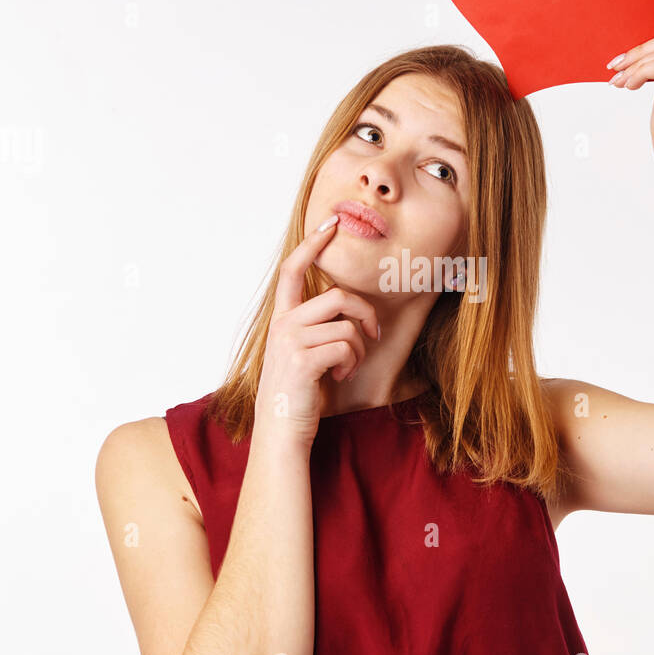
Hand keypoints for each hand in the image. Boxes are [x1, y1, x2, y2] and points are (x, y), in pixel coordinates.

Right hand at [253, 218, 379, 449]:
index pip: (293, 269)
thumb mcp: (301, 354)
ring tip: (345, 369)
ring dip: (358, 350)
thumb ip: (315, 328)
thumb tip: (349, 309)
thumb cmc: (298, 395)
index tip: (331, 223)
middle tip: (372, 335)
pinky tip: (337, 378)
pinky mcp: (301, 360)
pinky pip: (346, 347)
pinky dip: (351, 364)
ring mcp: (290, 341)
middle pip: (338, 296)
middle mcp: (282, 325)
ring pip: (347, 325)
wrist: (281, 432)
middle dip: (366, 313)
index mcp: (282, 319)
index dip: (312, 243)